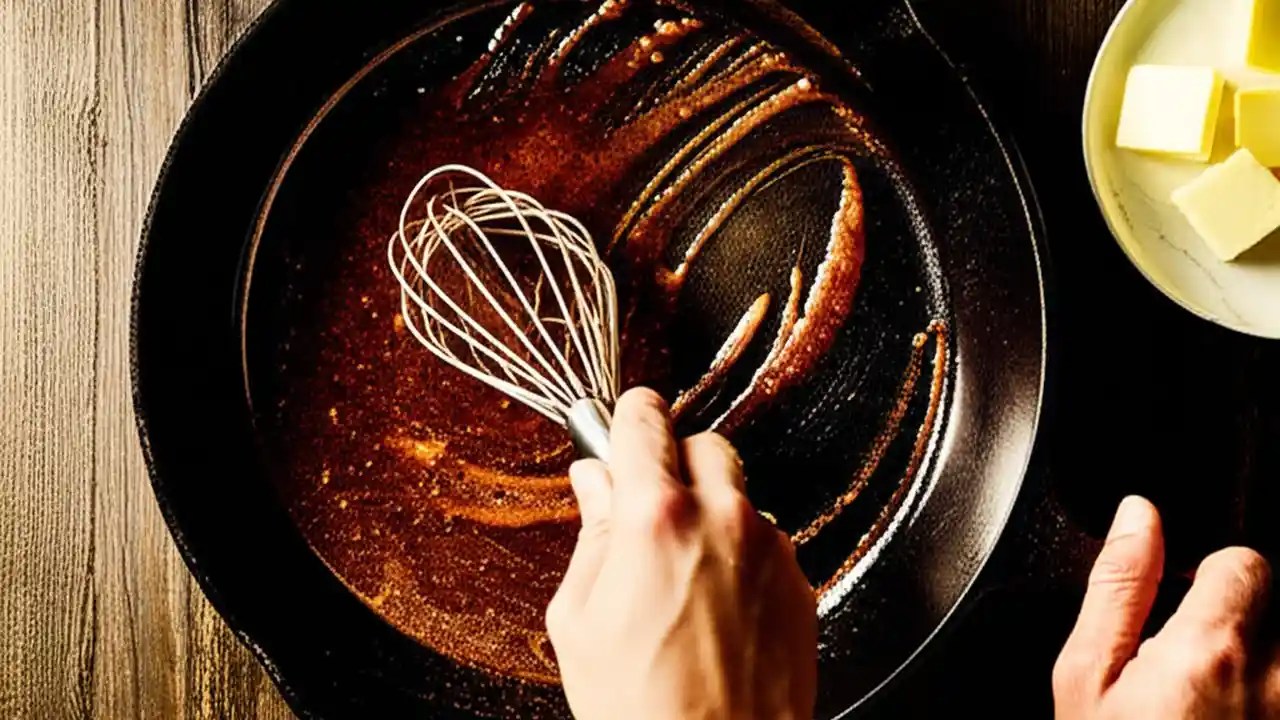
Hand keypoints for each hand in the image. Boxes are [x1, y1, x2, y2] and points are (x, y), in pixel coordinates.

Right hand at [546, 387, 817, 719]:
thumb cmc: (644, 710)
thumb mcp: (579, 621)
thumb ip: (592, 534)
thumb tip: (593, 483)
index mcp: (656, 519)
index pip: (645, 421)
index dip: (630, 416)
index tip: (625, 419)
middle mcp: (723, 520)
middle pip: (703, 443)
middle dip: (675, 462)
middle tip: (650, 503)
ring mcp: (770, 550)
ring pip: (740, 494)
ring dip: (713, 512)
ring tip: (684, 574)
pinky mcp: (800, 582)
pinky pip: (767, 542)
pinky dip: (744, 554)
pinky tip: (717, 604)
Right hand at [1054, 495, 1279, 718]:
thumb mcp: (1086, 677)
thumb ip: (1117, 589)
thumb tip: (1136, 515)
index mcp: (1211, 651)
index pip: (1244, 562)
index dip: (1206, 578)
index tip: (1182, 612)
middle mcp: (1274, 684)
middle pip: (1270, 609)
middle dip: (1233, 628)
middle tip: (1190, 675)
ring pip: (1276, 656)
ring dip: (1255, 670)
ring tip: (1208, 706)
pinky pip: (1279, 693)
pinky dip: (1259, 700)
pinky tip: (1218, 717)